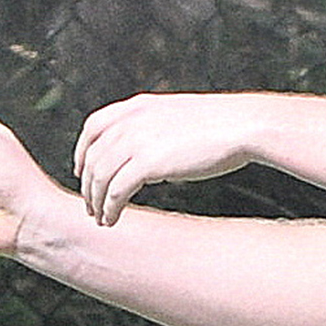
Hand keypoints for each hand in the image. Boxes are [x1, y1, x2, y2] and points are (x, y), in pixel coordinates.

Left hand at [74, 93, 260, 226]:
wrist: (243, 125)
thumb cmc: (221, 124)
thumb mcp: (178, 114)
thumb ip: (155, 127)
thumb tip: (148, 154)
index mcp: (138, 106)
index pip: (93, 126)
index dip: (82, 151)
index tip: (82, 171)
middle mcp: (131, 120)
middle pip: (93, 156)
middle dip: (88, 185)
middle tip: (91, 205)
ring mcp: (137, 140)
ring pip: (100, 177)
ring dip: (96, 201)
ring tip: (101, 218)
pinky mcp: (147, 163)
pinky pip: (116, 191)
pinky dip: (110, 208)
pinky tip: (113, 219)